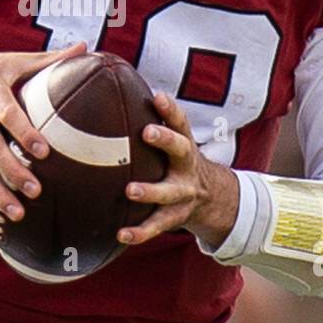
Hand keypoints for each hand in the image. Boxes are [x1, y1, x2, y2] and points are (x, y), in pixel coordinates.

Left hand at [117, 92, 238, 248]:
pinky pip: (156, 226)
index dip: (170, 109)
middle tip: (147, 132)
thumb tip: (112, 88)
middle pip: (180, 150)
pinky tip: (121, 234)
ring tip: (130, 190)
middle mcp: (186, 167)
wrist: (210, 197)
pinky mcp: (173, 218)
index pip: (180, 122)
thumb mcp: (172, 139)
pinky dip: (139, 232)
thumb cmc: (174, 160)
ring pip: (167, 193)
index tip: (158, 97)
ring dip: (150, 191)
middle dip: (165, 140)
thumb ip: (147, 119)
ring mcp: (182, 194)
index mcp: (184, 144)